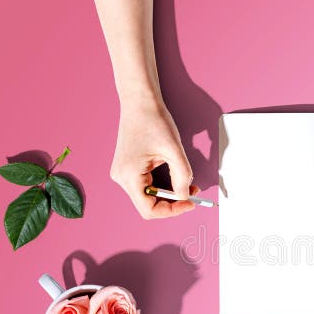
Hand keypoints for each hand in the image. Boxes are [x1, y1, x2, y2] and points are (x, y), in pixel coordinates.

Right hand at [110, 99, 195, 218]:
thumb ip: (183, 176)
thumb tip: (185, 196)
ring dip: (169, 194)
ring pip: (148, 196)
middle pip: (149, 205)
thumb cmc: (153, 120)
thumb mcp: (174, 150)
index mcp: (129, 175)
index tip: (189, 203)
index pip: (149, 210)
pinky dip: (162, 186)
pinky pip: (146, 186)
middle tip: (192, 193)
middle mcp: (121, 178)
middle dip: (173, 202)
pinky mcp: (128, 169)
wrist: (140, 102)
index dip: (172, 211)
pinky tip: (174, 178)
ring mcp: (123, 174)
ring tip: (186, 184)